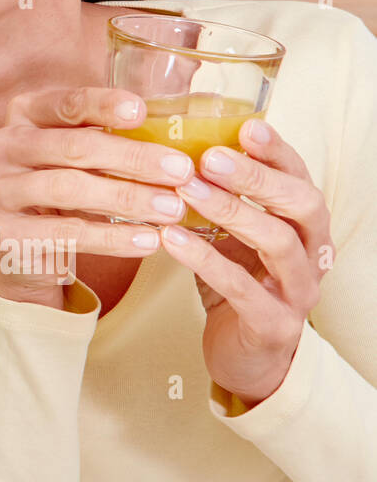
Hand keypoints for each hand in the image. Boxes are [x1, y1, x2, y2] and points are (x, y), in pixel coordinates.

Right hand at [0, 87, 196, 308]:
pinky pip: (64, 233)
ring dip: (127, 197)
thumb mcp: (81, 156)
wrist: (23, 251)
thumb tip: (198, 110)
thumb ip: (116, 133)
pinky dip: (111, 237)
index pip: (66, 102)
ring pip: (68, 188)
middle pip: (73, 146)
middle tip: (181, 170)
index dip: (103, 105)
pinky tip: (148, 241)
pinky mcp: (3, 232)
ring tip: (173, 208)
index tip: (143, 112)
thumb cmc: (66, 191)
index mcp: (25, 115)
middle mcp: (4, 145)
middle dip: (132, 157)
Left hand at [161, 119, 331, 406]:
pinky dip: (205, 260)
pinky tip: (170, 239)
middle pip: (301, 205)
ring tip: (186, 191)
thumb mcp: (230, 233)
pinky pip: (243, 288)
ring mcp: (297, 290)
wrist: (245, 355)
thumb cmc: (236, 280)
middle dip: (257, 177)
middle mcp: (312, 253)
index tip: (247, 126)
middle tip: (210, 157)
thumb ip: (217, 194)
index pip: (300, 177)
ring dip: (231, 212)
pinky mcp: (273, 324)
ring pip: (277, 243)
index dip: (277, 151)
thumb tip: (171, 144)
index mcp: (303, 224)